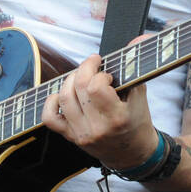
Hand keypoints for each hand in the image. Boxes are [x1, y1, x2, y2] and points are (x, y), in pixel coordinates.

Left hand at [41, 47, 157, 171]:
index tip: (107, 72)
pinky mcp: (71, 137)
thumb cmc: (138, 121)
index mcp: (117, 118)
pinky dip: (51, 102)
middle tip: (93, 65)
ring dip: (70, 81)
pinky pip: (50, 118)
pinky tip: (61, 94)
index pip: (96, 87)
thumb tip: (140, 37)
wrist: (133, 154)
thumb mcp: (140, 94)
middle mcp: (97, 128)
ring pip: (63, 99)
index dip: (99, 73)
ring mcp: (81, 134)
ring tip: (81, 77)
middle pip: (78, 89)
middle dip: (84, 69)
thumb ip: (135, 65)